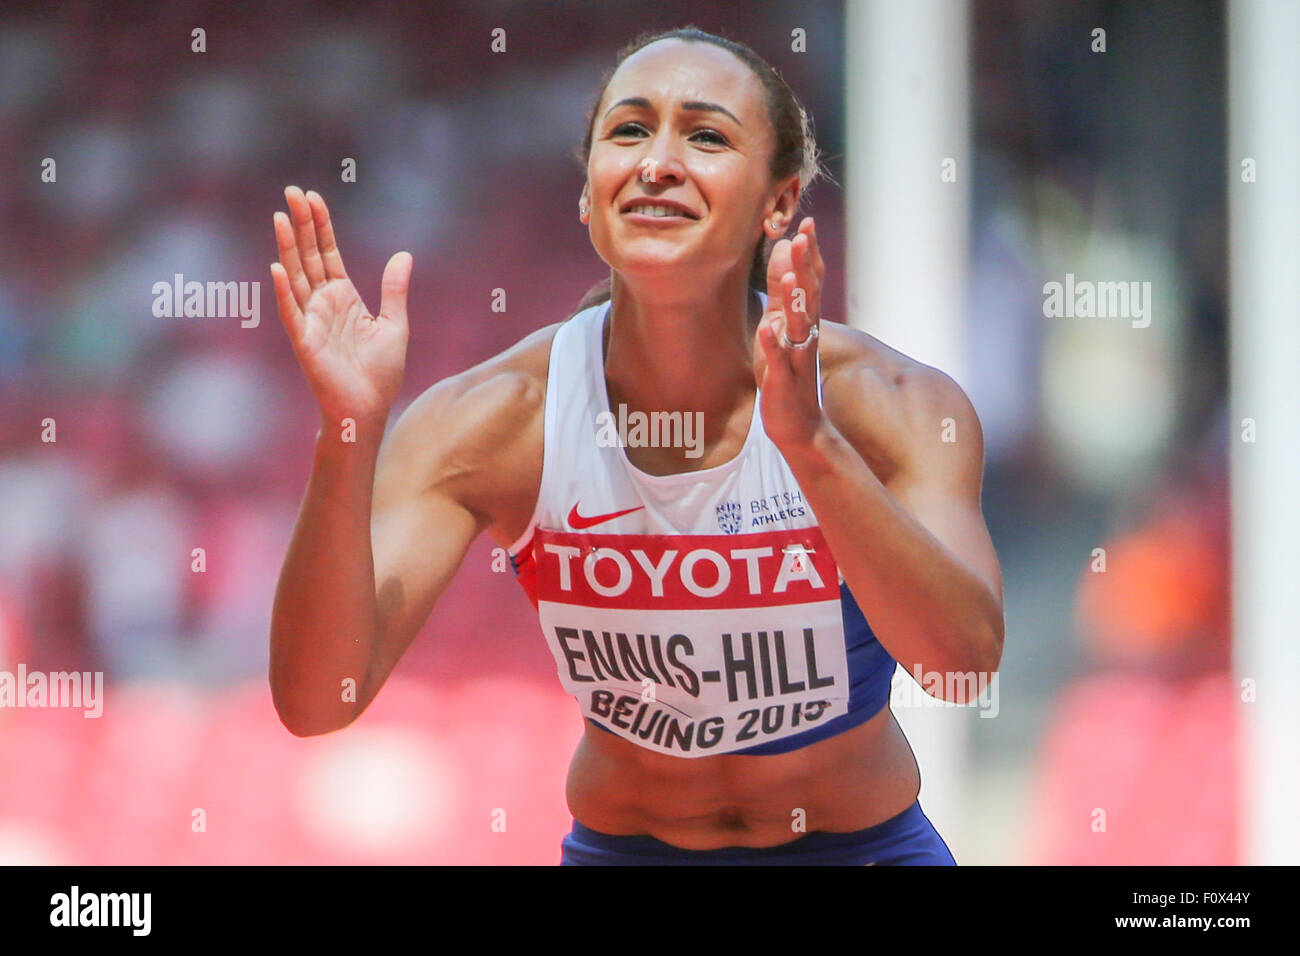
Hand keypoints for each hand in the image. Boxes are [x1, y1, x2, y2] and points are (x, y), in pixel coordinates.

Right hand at [270, 186, 411, 423]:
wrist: (369, 409)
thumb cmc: (380, 373)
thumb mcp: (395, 324)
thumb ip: (395, 289)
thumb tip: (404, 254)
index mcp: (343, 297)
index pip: (328, 253)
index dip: (321, 226)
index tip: (313, 197)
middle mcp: (323, 304)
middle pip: (308, 256)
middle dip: (302, 224)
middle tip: (291, 191)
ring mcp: (310, 321)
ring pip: (296, 277)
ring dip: (288, 248)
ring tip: (281, 217)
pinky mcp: (304, 342)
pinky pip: (292, 313)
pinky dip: (284, 292)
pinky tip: (277, 267)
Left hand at [753, 216, 825, 449]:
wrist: (800, 426)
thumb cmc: (787, 374)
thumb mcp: (781, 328)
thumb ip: (783, 293)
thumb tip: (784, 253)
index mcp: (805, 323)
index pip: (811, 283)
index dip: (810, 255)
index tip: (807, 223)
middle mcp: (806, 337)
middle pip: (809, 298)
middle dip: (806, 267)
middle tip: (802, 236)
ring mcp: (797, 360)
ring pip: (799, 327)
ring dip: (796, 301)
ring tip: (792, 275)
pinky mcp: (784, 383)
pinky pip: (781, 362)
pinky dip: (774, 346)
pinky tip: (766, 329)